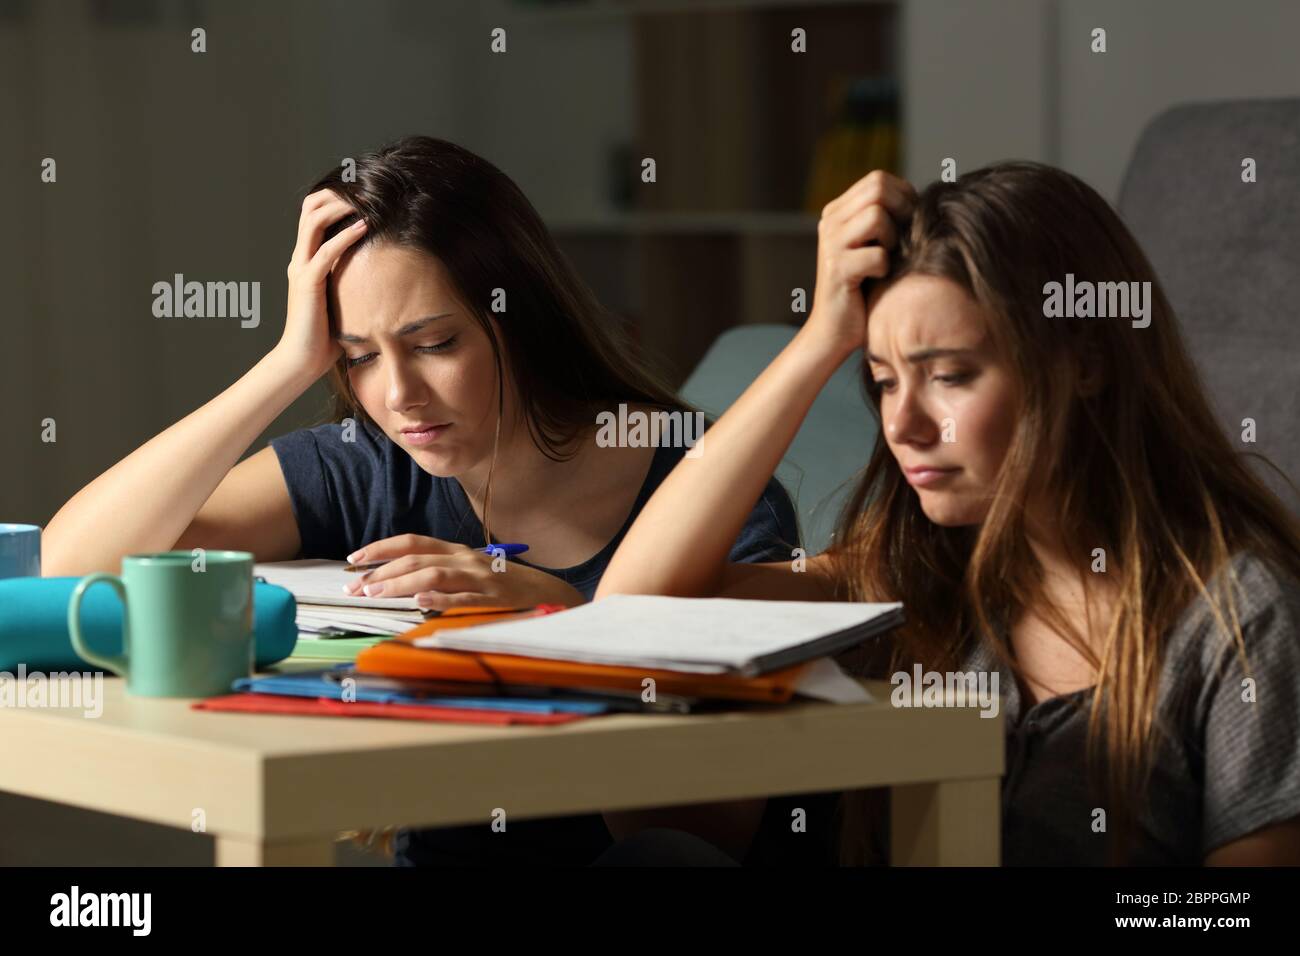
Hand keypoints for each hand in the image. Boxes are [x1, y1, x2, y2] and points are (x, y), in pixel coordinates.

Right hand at [272, 189, 369, 380]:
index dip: (335, 198)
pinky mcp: (308, 283)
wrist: (302, 361)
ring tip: (365, 197)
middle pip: (310, 208)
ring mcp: (301, 269)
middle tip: (366, 185)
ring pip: (313, 221)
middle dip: (337, 192)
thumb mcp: (341, 298)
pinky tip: (365, 226)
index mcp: (306, 260)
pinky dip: (346, 235)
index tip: (364, 191)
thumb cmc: (325, 336)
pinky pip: (326, 251)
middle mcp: (300, 259)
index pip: (314, 214)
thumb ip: (351, 280)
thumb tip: (382, 271)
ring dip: (340, 206)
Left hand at [343, 534, 586, 610]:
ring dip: (401, 583)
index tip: (354, 559)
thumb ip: (442, 573)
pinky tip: (421, 603)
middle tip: (355, 587)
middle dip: (381, 571)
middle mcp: (466, 560)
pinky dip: (441, 600)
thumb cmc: (506, 587)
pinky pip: (464, 599)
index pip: (413, 543)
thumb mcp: (472, 573)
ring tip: (375, 593)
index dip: (381, 548)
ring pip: (434, 574)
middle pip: (417, 559)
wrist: (551, 594)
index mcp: (458, 552)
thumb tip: (401, 583)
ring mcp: (480, 579)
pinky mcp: (494, 601)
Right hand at [805, 170, 916, 360]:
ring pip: (876, 215)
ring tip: (886, 259)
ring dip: (891, 239)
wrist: (834, 332)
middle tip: (901, 240)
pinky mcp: (836, 270)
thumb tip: (922, 198)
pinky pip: (877, 255)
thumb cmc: (864, 289)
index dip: (903, 196)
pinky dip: (885, 269)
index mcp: (837, 212)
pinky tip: (876, 281)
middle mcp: (829, 222)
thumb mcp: (874, 245)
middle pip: (877, 188)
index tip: (908, 224)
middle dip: (901, 212)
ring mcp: (830, 244)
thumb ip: (887, 219)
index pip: (878, 179)